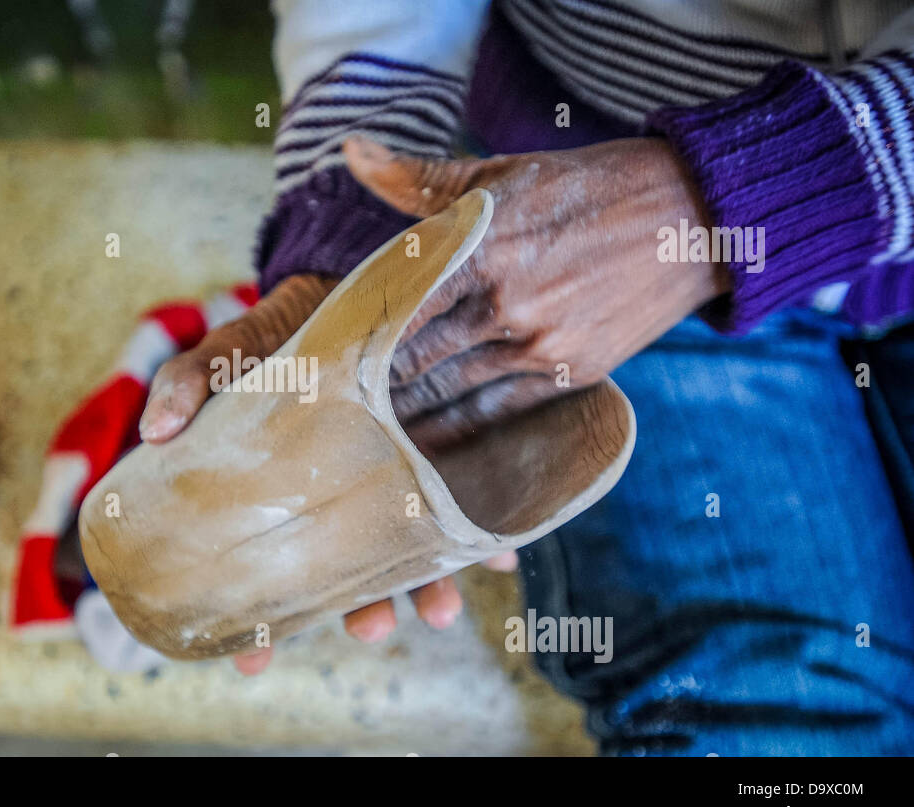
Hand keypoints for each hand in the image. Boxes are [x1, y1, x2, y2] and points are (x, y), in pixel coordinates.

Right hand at [138, 272, 516, 674]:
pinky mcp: (448, 459)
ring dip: (429, 590)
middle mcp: (343, 502)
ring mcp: (396, 486)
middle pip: (351, 574)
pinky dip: (489, 539)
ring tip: (440, 612)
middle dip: (362, 611)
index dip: (260, 623)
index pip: (269, 570)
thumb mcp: (233, 347)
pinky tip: (499, 557)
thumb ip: (191, 379)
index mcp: (286, 493)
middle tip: (368, 629)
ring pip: (412, 555)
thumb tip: (156, 432)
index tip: (252, 660)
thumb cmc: (285, 331)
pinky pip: (471, 507)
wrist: (351, 283)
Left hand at [343, 135, 730, 450]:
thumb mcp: (504, 173)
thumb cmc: (589, 186)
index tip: (320, 356)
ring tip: (361, 431)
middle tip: (327, 405)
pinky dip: (453, 431)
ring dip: (402, 415)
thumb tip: (351, 153)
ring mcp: (541, 347)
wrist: (696, 216)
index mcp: (482, 248)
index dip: (352, 338)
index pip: (394, 307)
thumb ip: (419, 178)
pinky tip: (422, 444)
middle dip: (367, 385)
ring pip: (447, 394)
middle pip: (411, 360)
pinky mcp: (570, 375)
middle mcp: (506, 305)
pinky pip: (494, 414)